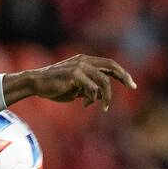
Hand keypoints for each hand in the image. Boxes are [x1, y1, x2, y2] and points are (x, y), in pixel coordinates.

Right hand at [4, 55, 135, 111]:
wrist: (35, 83)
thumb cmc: (53, 87)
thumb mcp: (74, 89)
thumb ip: (87, 89)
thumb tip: (98, 97)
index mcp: (85, 60)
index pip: (109, 64)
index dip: (121, 73)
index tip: (131, 84)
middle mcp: (85, 60)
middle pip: (111, 67)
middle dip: (124, 77)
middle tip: (132, 87)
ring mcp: (80, 66)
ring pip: (103, 81)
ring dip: (106, 96)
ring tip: (105, 108)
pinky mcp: (75, 75)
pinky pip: (91, 88)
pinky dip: (92, 98)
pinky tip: (84, 104)